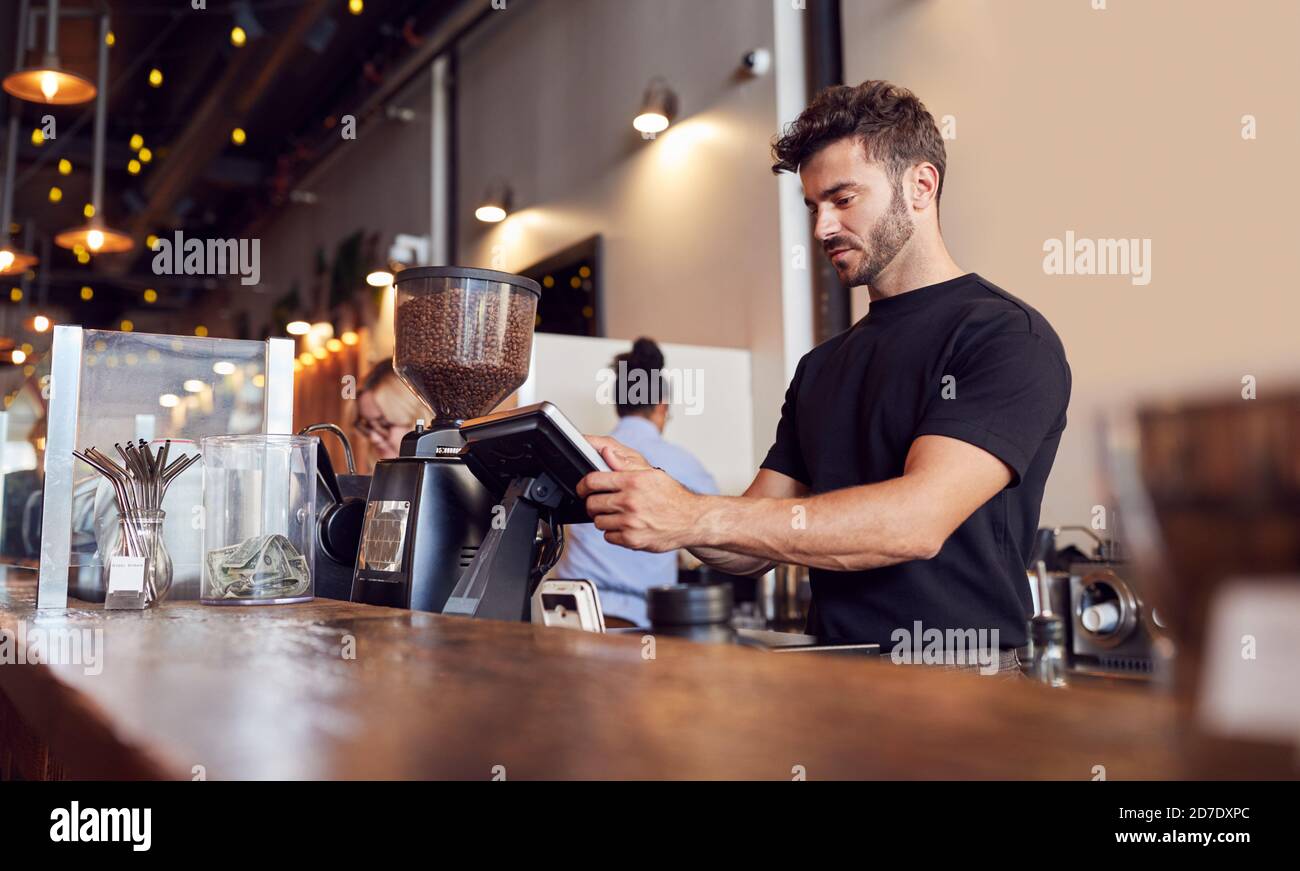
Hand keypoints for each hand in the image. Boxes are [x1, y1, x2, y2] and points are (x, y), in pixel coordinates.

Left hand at [577, 437, 705, 551]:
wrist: (692, 520)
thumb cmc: (672, 496)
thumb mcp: (651, 473)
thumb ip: (624, 464)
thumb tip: (605, 452)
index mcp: (632, 482)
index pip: (592, 481)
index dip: (583, 485)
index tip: (583, 489)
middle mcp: (630, 502)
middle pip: (592, 503)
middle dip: (593, 503)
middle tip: (601, 503)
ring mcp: (630, 523)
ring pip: (598, 522)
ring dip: (604, 518)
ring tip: (617, 514)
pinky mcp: (632, 540)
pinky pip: (608, 537)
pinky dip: (613, 533)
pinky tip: (625, 526)